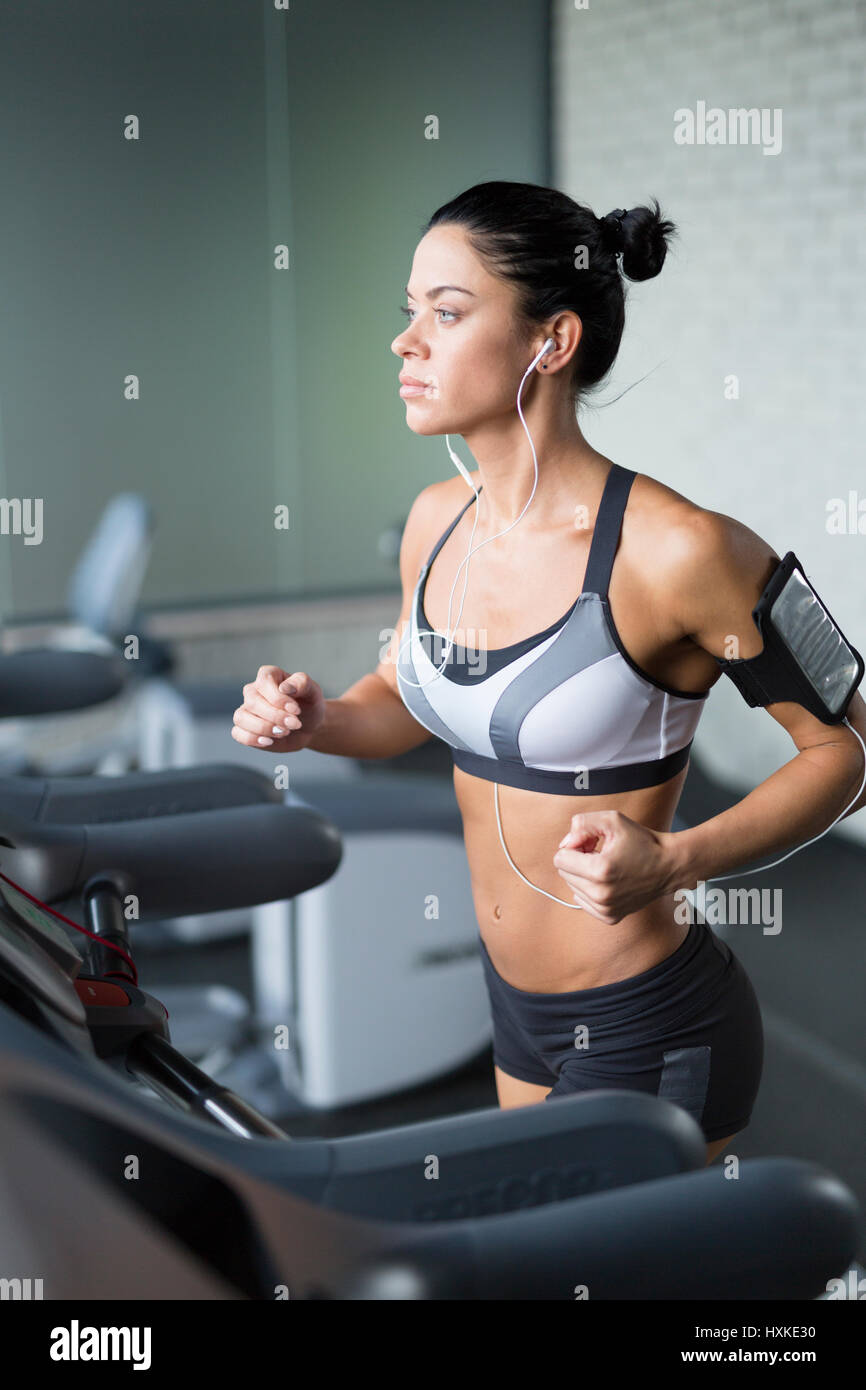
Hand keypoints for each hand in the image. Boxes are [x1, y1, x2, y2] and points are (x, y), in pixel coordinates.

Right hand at [232, 666, 325, 753]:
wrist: (309, 725)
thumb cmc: (308, 704)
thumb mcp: (313, 691)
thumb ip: (302, 683)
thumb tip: (284, 688)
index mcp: (268, 676)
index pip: (264, 682)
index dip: (278, 698)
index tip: (296, 710)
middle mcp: (253, 691)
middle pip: (253, 702)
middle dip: (276, 716)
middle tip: (295, 724)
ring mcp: (246, 710)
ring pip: (241, 718)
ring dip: (264, 728)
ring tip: (284, 732)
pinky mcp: (245, 728)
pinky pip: (238, 733)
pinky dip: (253, 739)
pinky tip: (270, 741)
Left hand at [552, 810, 674, 922]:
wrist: (668, 866)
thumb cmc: (642, 841)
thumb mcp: (612, 820)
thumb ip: (582, 824)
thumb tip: (565, 844)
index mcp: (599, 870)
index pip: (560, 859)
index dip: (574, 846)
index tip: (591, 844)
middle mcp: (601, 894)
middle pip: (564, 873)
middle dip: (578, 860)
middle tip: (600, 854)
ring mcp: (606, 908)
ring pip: (573, 888)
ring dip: (584, 876)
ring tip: (606, 867)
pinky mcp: (610, 917)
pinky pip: (584, 902)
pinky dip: (591, 890)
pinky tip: (608, 882)